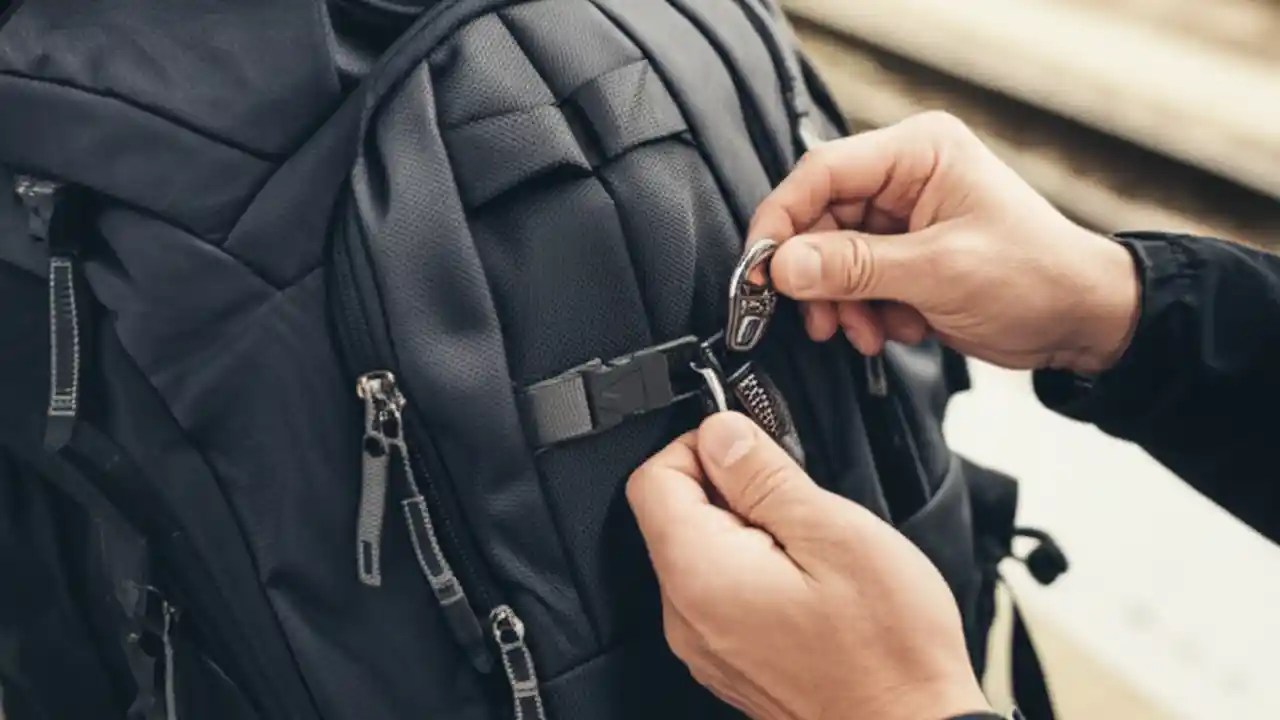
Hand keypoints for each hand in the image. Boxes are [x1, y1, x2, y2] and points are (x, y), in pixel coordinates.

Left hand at [627, 412, 989, 719]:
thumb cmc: (886, 649)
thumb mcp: (834, 533)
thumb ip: (764, 476)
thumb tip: (721, 431)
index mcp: (701, 573)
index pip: (653, 479)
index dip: (701, 446)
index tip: (750, 446)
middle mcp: (686, 613)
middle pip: (673, 513)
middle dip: (729, 487)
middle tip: (795, 499)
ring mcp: (703, 642)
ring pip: (700, 550)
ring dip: (746, 528)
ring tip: (809, 545)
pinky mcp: (726, 656)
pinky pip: (718, 590)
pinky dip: (753, 567)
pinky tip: (806, 579)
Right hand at [751, 111, 1140, 374]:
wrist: (1081, 321)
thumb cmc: (1035, 278)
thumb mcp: (939, 272)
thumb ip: (855, 267)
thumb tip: (783, 266)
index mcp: (919, 152)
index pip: (822, 172)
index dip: (782, 220)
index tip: (759, 268)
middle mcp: (906, 176)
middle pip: (820, 219)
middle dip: (817, 276)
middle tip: (819, 319)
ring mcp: (903, 216)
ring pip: (832, 256)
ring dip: (841, 302)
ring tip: (866, 332)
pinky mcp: (904, 254)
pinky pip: (854, 279)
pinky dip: (864, 311)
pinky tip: (894, 329)